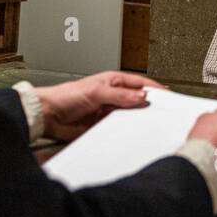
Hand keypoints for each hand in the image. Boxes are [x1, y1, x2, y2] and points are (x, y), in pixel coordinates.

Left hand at [37, 71, 165, 140]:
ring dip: (137, 120)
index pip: (140, 84)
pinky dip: (126, 132)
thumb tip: (142, 97)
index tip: (168, 96)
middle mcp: (113, 96)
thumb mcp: (96, 92)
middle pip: (137, 101)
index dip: (154, 89)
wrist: (47, 115)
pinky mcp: (103, 126)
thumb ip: (120, 95)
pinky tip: (132, 135)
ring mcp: (108, 112)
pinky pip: (119, 129)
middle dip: (149, 106)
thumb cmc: (65, 96)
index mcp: (113, 82)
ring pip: (130, 116)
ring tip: (150, 126)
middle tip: (163, 113)